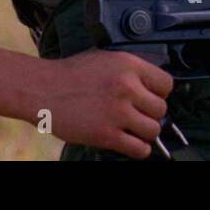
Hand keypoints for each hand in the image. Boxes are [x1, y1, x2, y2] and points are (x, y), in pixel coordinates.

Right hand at [37, 49, 173, 158]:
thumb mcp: (108, 59)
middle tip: (140, 115)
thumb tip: (150, 85)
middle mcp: (128, 88)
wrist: (42, 89)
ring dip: (146, 132)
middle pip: (161, 109)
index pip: (167, 84)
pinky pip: (138, 148)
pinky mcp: (106, 134)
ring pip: (153, 130)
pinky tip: (131, 143)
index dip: (161, 93)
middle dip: (152, 114)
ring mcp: (117, 112)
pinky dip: (139, 149)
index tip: (152, 98)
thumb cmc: (71, 74)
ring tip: (135, 129)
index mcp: (130, 66)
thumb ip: (131, 71)